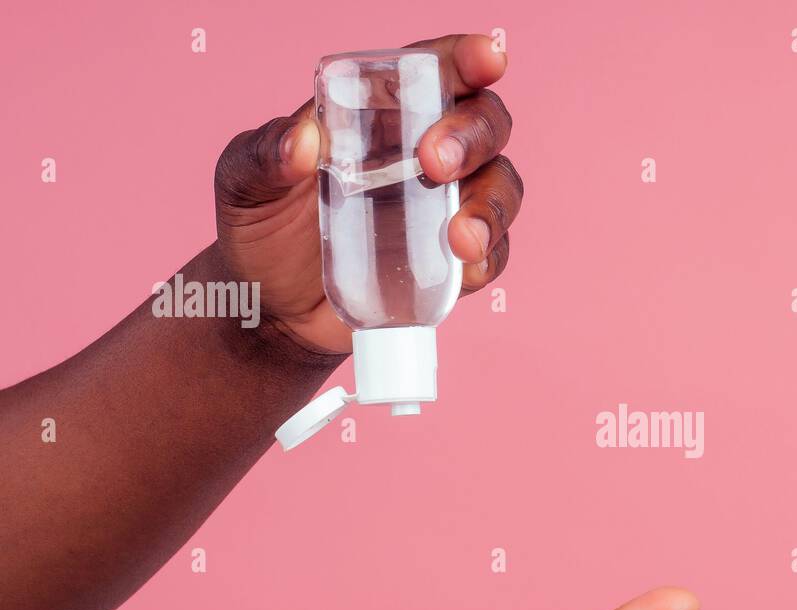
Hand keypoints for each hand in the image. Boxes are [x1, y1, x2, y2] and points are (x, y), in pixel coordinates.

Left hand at [213, 34, 520, 353]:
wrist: (272, 311)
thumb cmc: (261, 231)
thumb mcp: (242, 183)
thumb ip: (264, 154)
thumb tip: (301, 142)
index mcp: (381, 114)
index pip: (433, 72)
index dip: (466, 59)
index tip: (487, 59)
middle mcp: (425, 153)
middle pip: (484, 123)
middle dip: (474, 136)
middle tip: (435, 164)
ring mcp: (446, 208)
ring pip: (501, 187)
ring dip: (491, 206)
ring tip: (459, 238)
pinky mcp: (454, 263)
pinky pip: (494, 254)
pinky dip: (489, 259)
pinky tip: (464, 269)